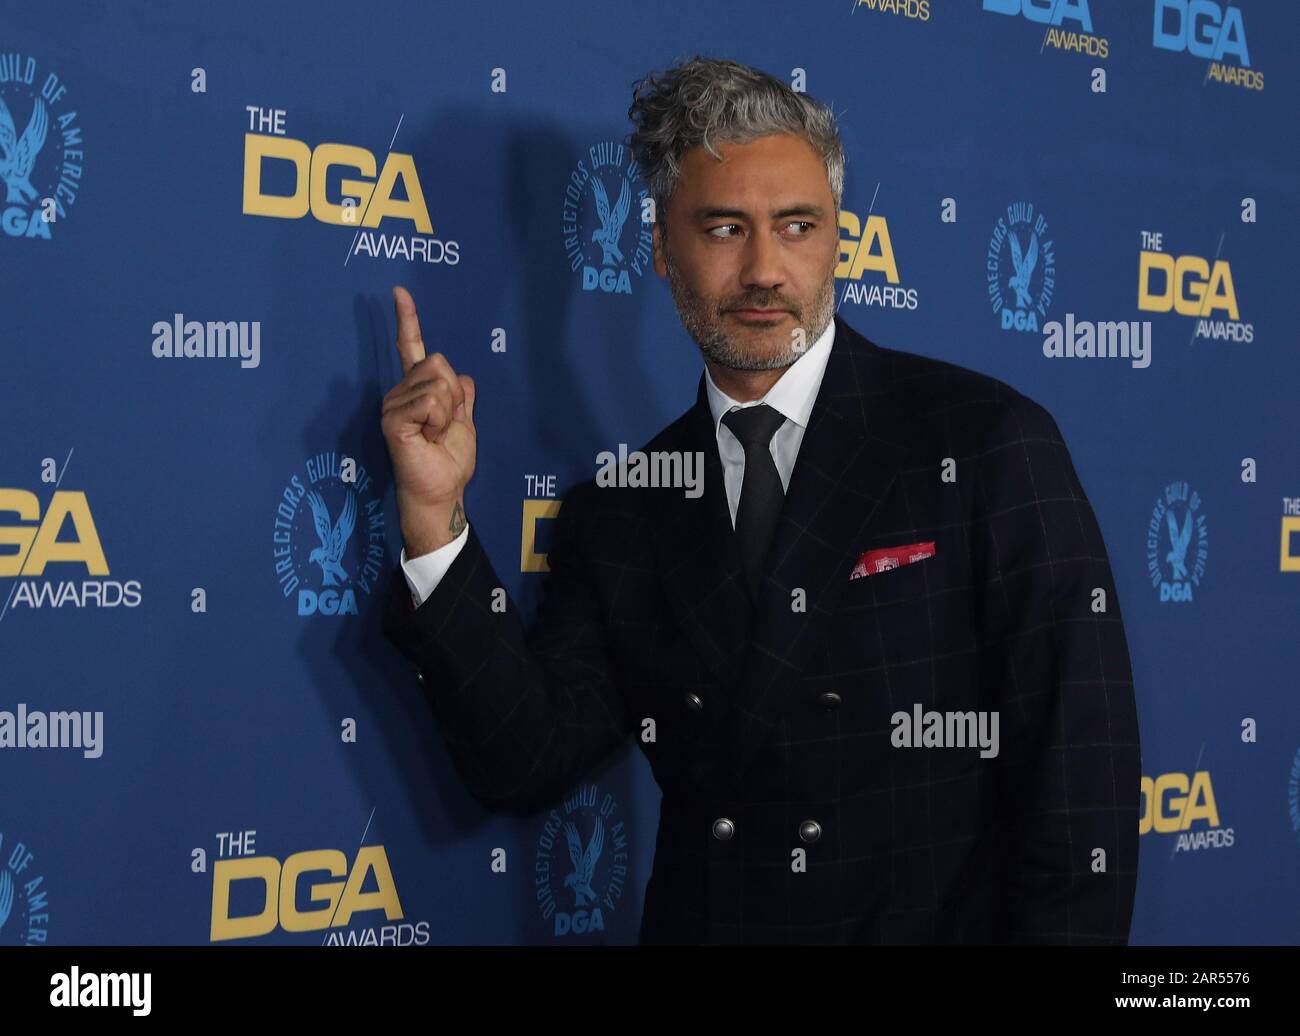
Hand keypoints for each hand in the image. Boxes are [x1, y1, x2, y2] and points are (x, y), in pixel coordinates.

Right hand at [381, 285, 476, 554]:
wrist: (440, 490)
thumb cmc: (449, 461)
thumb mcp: (464, 423)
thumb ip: (462, 400)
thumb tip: (466, 377)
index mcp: (416, 390)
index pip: (411, 348)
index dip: (408, 320)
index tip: (399, 291)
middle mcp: (400, 392)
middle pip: (439, 363)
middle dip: (455, 393)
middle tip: (446, 424)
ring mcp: (394, 404)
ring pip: (438, 382)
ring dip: (448, 411)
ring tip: (435, 434)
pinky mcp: (392, 418)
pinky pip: (429, 400)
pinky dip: (439, 420)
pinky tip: (429, 437)